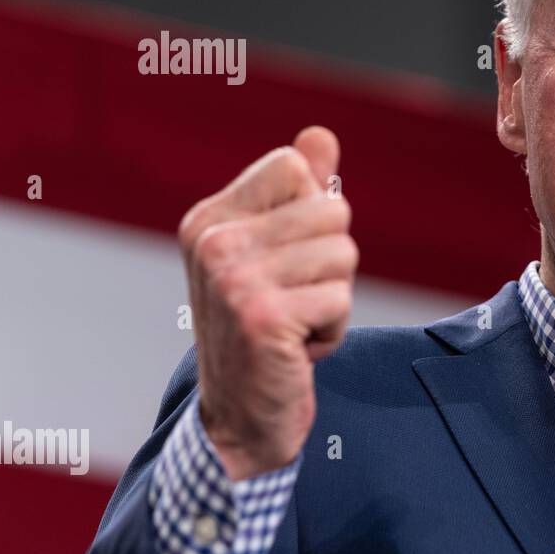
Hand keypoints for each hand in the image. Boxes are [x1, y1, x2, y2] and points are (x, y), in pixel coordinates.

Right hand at [177, 126, 356, 479]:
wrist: (240, 419)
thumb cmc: (265, 329)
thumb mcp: (275, 254)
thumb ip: (298, 192)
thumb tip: (319, 134)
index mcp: (210, 218)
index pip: (294, 166)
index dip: (314, 213)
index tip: (286, 258)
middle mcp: (213, 242)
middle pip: (332, 210)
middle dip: (332, 262)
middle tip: (294, 299)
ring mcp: (233, 279)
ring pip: (344, 255)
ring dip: (334, 298)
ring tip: (294, 324)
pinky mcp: (262, 317)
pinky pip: (341, 298)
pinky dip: (333, 329)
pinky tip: (296, 349)